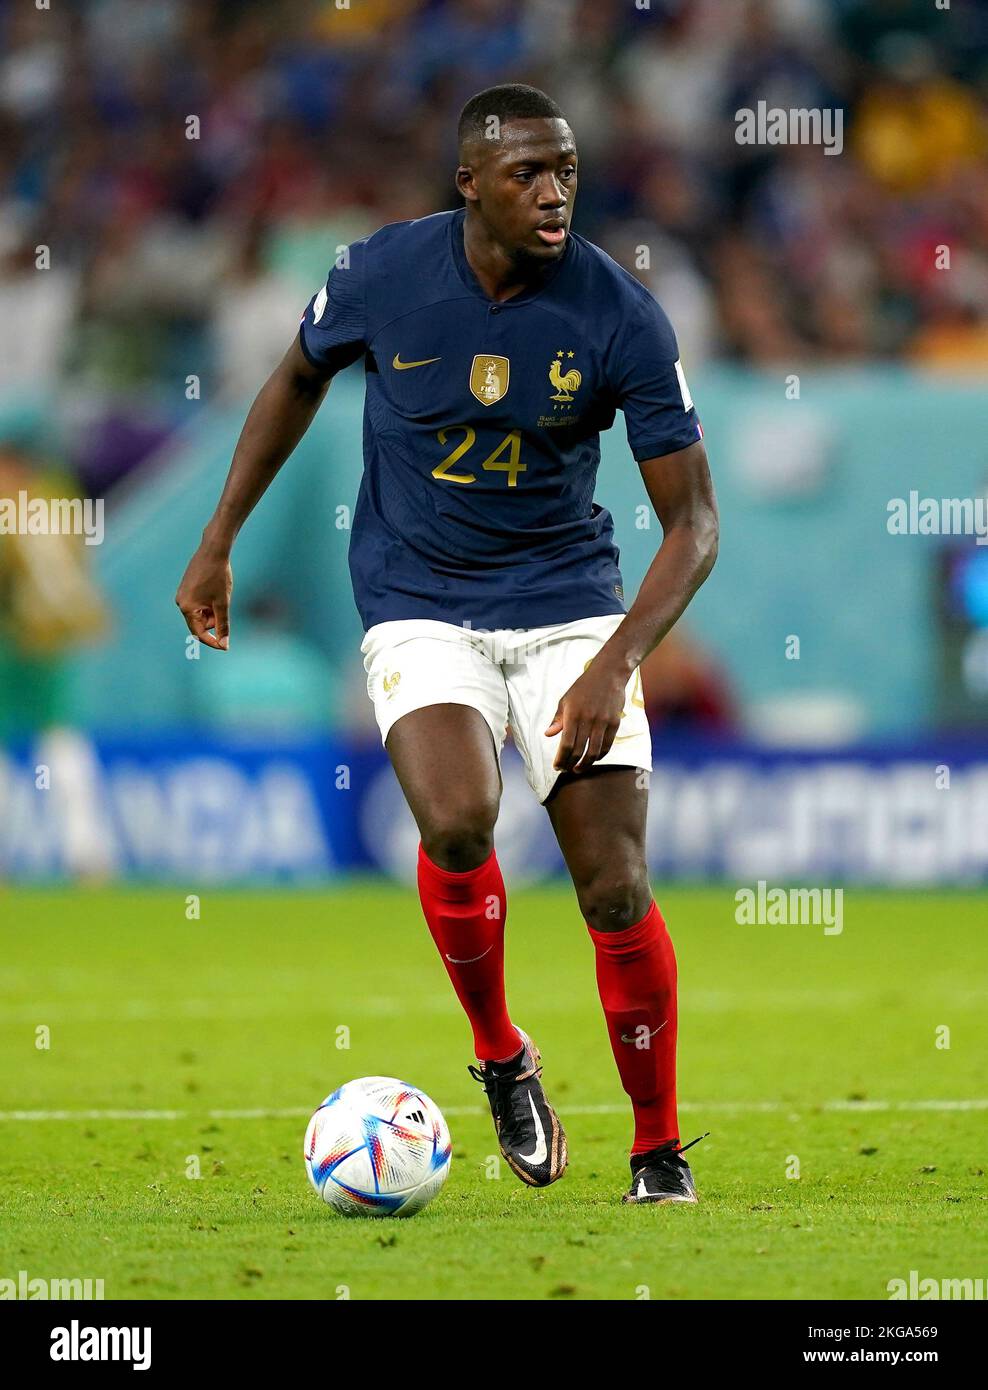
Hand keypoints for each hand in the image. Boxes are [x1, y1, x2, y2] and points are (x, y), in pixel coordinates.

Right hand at [175, 544, 232, 650]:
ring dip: (213, 610)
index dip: (213, 641)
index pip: (199, 633)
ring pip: (201, 613)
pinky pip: (199, 604)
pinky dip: (210, 602)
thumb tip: (224, 644)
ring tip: (220, 593)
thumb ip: (223, 625)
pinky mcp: (186, 589)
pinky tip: (215, 588)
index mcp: (187, 608)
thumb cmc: (218, 576)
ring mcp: (182, 595)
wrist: (213, 551)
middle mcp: (180, 603)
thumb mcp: (223, 603)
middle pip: (201, 623)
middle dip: (214, 620)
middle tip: (224, 604)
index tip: (225, 647)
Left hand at [544, 654, 629, 772]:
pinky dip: (600, 755)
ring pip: (594, 752)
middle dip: (570, 764)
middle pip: (578, 750)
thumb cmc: (584, 686)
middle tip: (566, 769)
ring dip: (585, 764)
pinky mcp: (614, 723)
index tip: (557, 766)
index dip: (561, 759)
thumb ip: (558, 719)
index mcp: (573, 714)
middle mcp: (588, 720)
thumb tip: (548, 735)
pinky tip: (594, 758)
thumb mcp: (566, 700)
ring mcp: (603, 722)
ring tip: (579, 769)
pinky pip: (607, 745)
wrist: (608, 674)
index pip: (566, 744)